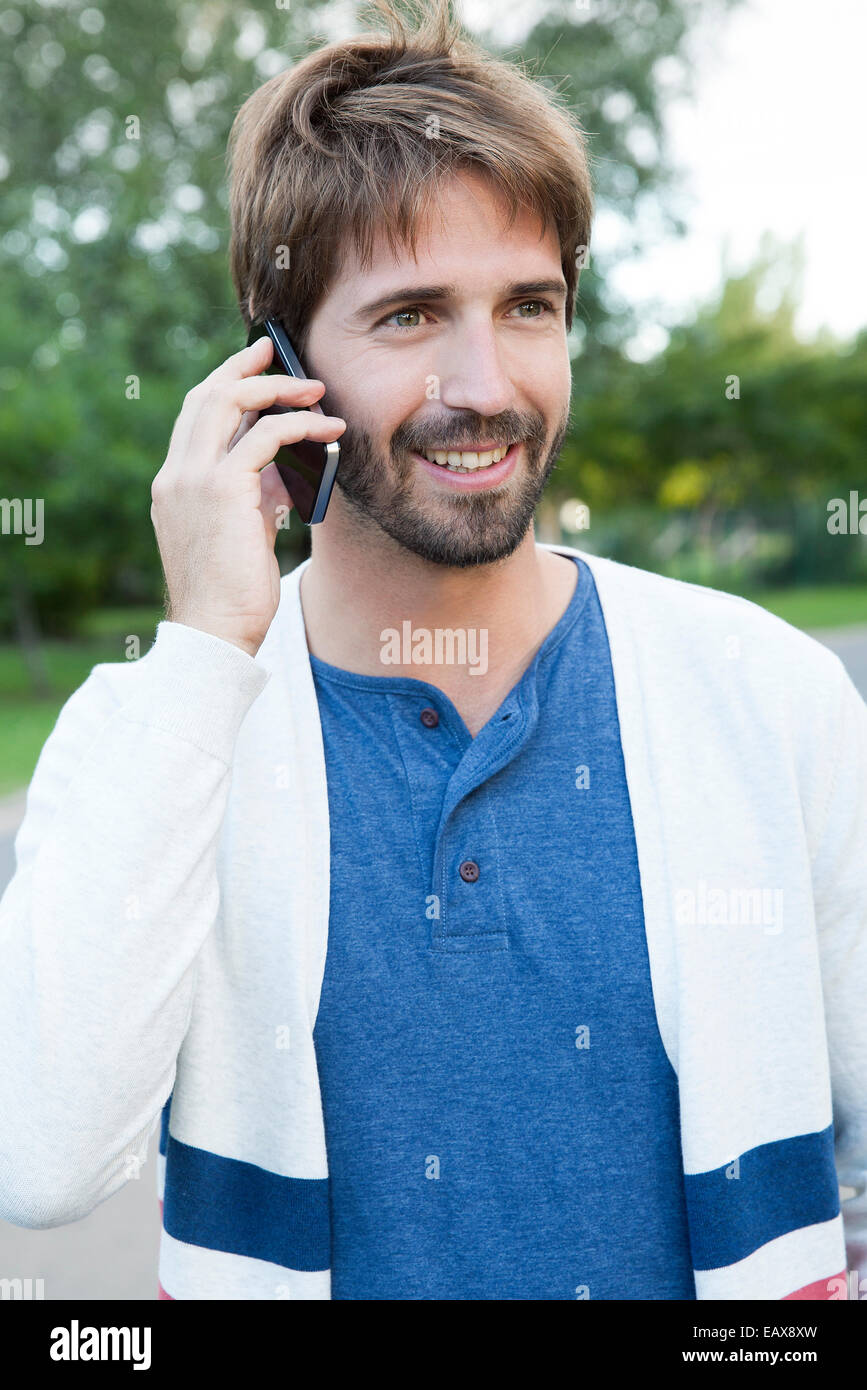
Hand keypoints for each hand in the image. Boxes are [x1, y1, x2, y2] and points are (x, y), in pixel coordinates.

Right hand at [151, 334, 345, 657]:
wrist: (215, 632)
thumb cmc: (233, 593)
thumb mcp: (242, 532)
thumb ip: (252, 493)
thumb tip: (283, 464)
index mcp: (175, 485)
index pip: (196, 418)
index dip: (225, 384)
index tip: (254, 366)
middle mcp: (176, 476)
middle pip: (205, 397)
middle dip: (244, 367)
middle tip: (278, 351)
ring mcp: (193, 480)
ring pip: (229, 403)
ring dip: (278, 389)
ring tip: (316, 390)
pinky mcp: (222, 490)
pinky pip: (264, 436)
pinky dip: (298, 424)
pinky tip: (326, 430)